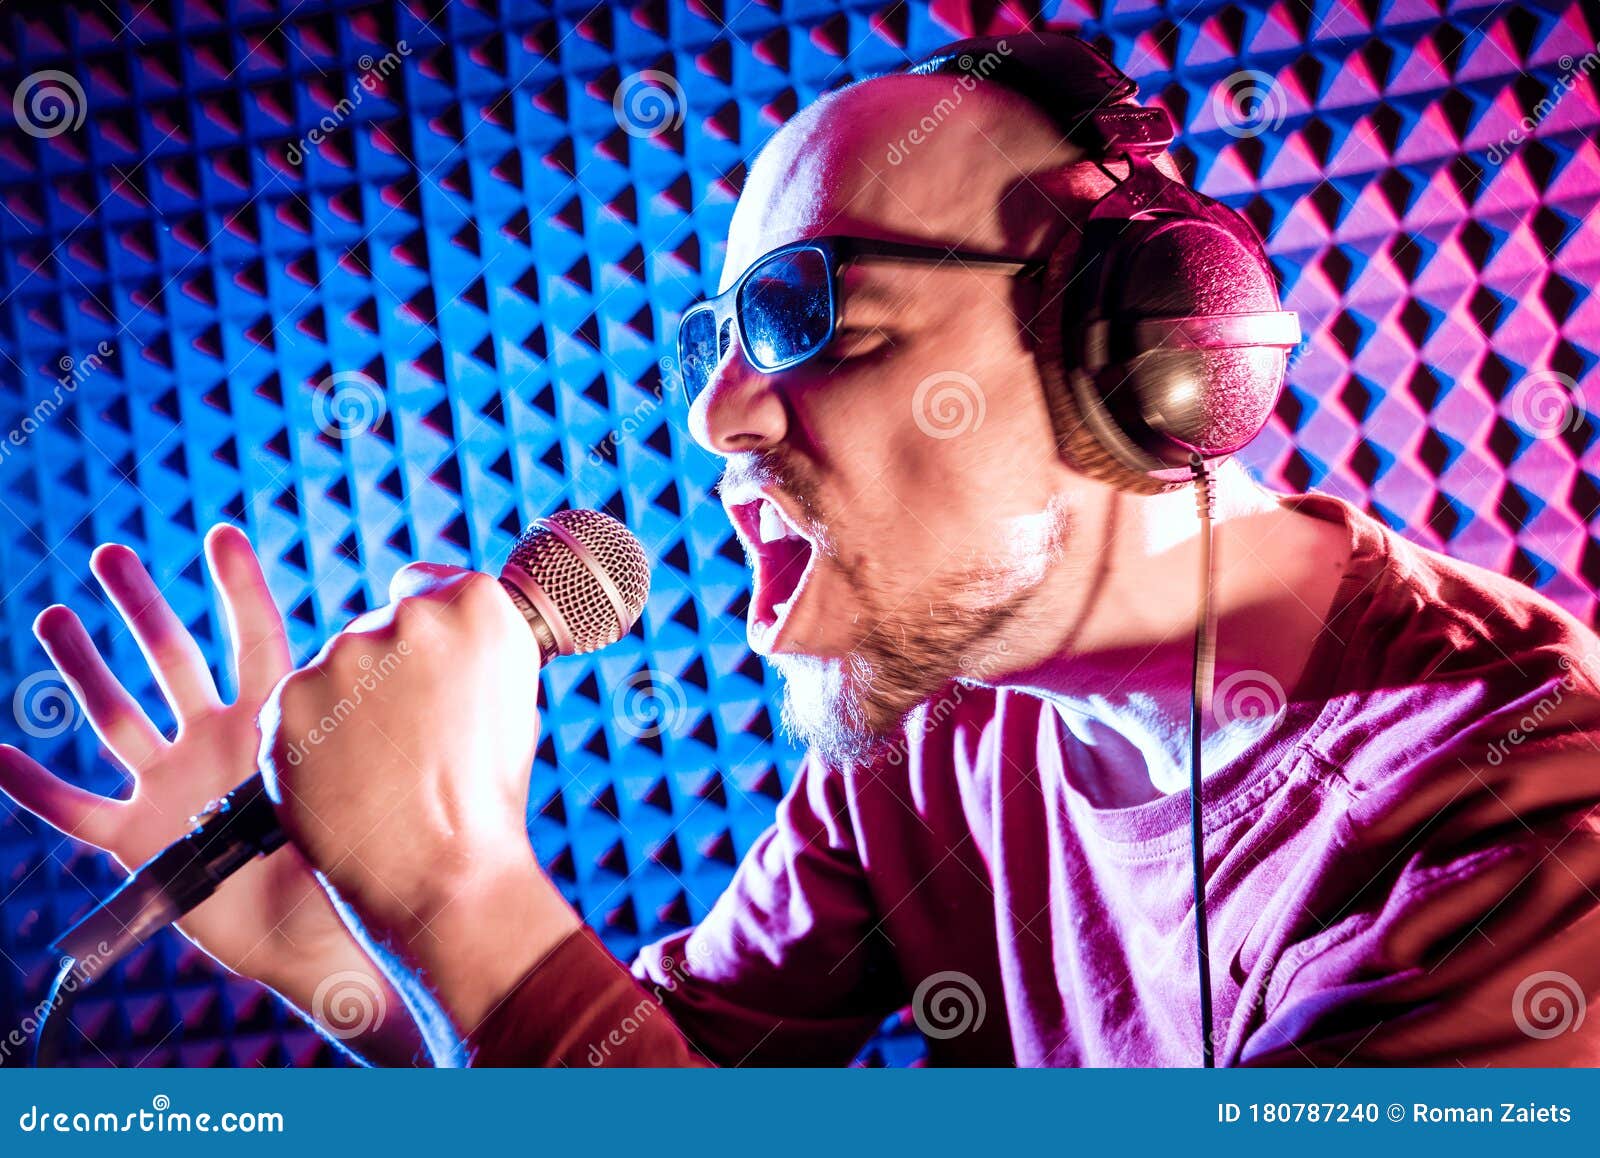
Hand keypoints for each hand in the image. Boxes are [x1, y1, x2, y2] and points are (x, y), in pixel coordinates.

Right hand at [0, 527, 420, 1062]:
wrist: (334, 936)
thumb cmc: (364, 856)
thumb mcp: (376, 772)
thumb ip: (398, 712)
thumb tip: (458, 637)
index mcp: (275, 718)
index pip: (254, 635)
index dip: (238, 587)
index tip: (224, 534)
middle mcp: (216, 740)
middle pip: (170, 658)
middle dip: (141, 605)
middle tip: (112, 554)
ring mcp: (172, 785)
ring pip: (115, 713)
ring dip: (83, 668)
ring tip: (55, 619)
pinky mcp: (137, 839)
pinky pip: (72, 807)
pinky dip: (29, 782)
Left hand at [261, 564, 578, 1061]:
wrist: (442, 875)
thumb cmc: (485, 796)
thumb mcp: (511, 699)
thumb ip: (470, 646)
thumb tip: (436, 628)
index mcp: (478, 608)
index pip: (432, 586)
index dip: (433, 633)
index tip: (437, 669)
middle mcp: (408, 619)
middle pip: (382, 627)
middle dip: (390, 671)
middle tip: (414, 735)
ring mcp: (343, 658)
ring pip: (338, 667)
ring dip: (349, 704)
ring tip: (382, 765)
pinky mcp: (287, 701)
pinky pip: (297, 705)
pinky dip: (312, 736)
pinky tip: (345, 775)